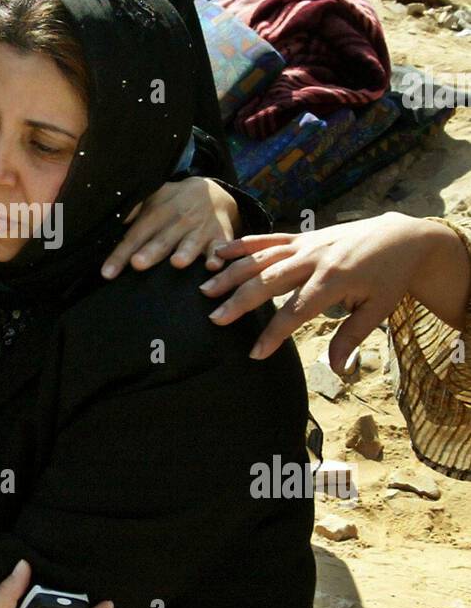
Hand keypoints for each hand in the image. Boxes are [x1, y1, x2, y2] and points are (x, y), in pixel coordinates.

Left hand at [101, 177, 239, 279]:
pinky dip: (219, 256)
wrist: (214, 192)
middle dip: (151, 252)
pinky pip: (221, 247)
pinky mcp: (220, 237)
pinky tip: (213, 265)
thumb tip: (111, 221)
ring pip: (191, 243)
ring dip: (185, 252)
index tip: (107, 273)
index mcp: (157, 212)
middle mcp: (178, 221)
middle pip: (162, 240)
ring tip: (177, 263)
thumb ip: (133, 211)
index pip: (136, 235)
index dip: (121, 253)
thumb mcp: (153, 198)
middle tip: (137, 263)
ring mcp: (200, 229)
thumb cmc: (173, 202)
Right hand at [199, 213, 470, 368]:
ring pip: (261, 258)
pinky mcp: (302, 237)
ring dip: (232, 272)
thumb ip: (351, 337)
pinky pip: (268, 239)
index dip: (273, 334)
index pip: (295, 312)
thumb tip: (337, 370)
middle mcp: (313, 260)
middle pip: (269, 282)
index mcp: (332, 281)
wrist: (401, 239)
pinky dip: (243, 245)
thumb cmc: (389, 278)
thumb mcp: (377, 310)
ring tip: (206, 288)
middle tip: (215, 318)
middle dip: (239, 301)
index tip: (254, 354)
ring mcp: (305, 245)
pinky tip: (218, 251)